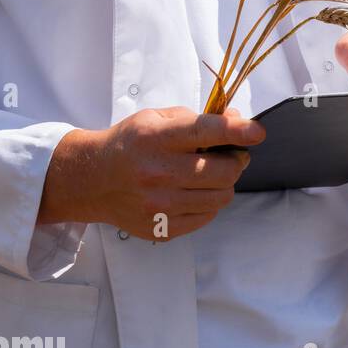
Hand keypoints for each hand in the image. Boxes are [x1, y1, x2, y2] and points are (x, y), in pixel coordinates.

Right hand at [38, 107, 265, 239]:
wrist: (91, 180)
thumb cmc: (130, 145)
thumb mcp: (156, 119)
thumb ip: (199, 118)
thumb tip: (237, 120)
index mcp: (155, 139)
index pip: (204, 132)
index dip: (235, 132)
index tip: (257, 132)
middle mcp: (157, 173)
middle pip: (224, 171)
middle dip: (235, 160)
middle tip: (227, 155)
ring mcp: (159, 205)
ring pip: (222, 196)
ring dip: (223, 183)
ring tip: (206, 175)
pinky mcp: (161, 228)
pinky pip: (208, 216)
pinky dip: (208, 203)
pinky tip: (191, 192)